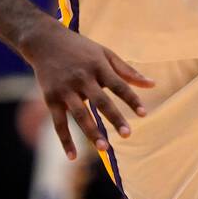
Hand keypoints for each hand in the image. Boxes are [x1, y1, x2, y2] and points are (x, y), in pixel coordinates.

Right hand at [21, 21, 154, 160]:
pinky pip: (58, 122)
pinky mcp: (51, 98)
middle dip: (114, 118)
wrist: (44, 41)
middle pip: (101, 101)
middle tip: (127, 134)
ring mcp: (65, 89)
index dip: (131, 99)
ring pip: (80, 114)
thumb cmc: (80, 48)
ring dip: (91, 132)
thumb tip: (152, 84)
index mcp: (98, 66)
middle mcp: (82, 78)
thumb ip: (127, 71)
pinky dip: (65, 140)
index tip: (144, 114)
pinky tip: (73, 157)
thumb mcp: (104, 53)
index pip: (118, 85)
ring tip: (105, 148)